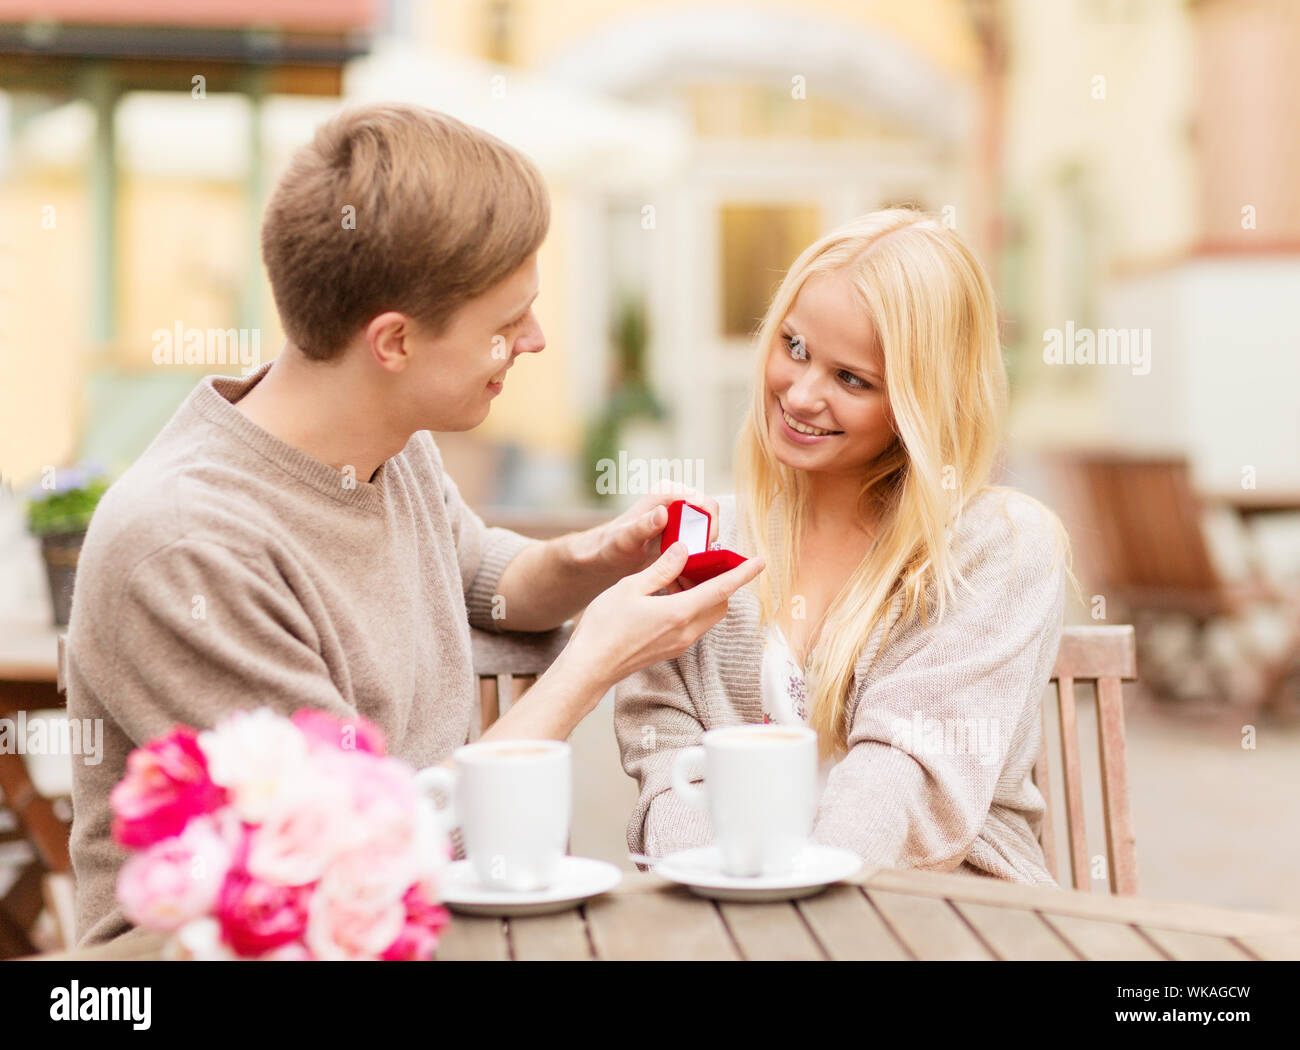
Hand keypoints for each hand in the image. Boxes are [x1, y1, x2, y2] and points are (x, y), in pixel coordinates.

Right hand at [563, 540, 765, 691]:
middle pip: (720, 602)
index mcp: (679, 612)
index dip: (743, 573)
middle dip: (719, 581)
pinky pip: (694, 624)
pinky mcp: (671, 649)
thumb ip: (662, 568)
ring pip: (708, 614)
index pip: (722, 588)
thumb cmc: (605, 627)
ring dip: (704, 594)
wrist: (591, 667)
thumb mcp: (631, 587)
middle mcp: (686, 631)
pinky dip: (692, 606)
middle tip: (699, 562)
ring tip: (678, 576)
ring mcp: (680, 643)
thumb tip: (684, 550)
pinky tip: (668, 594)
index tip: (760, 561)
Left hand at [574, 483, 720, 584]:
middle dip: (706, 542)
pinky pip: (700, 541)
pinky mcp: (683, 529)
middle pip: (710, 518)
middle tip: (692, 564)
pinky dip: (696, 556)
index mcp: (665, 493)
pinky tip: (682, 571)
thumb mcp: (625, 539)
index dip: (709, 527)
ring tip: (686, 571)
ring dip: (702, 551)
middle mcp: (676, 499)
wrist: (607, 555)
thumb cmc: (612, 545)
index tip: (700, 551)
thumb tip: (663, 513)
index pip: (703, 504)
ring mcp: (681, 514)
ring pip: (708, 531)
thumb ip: (642, 526)